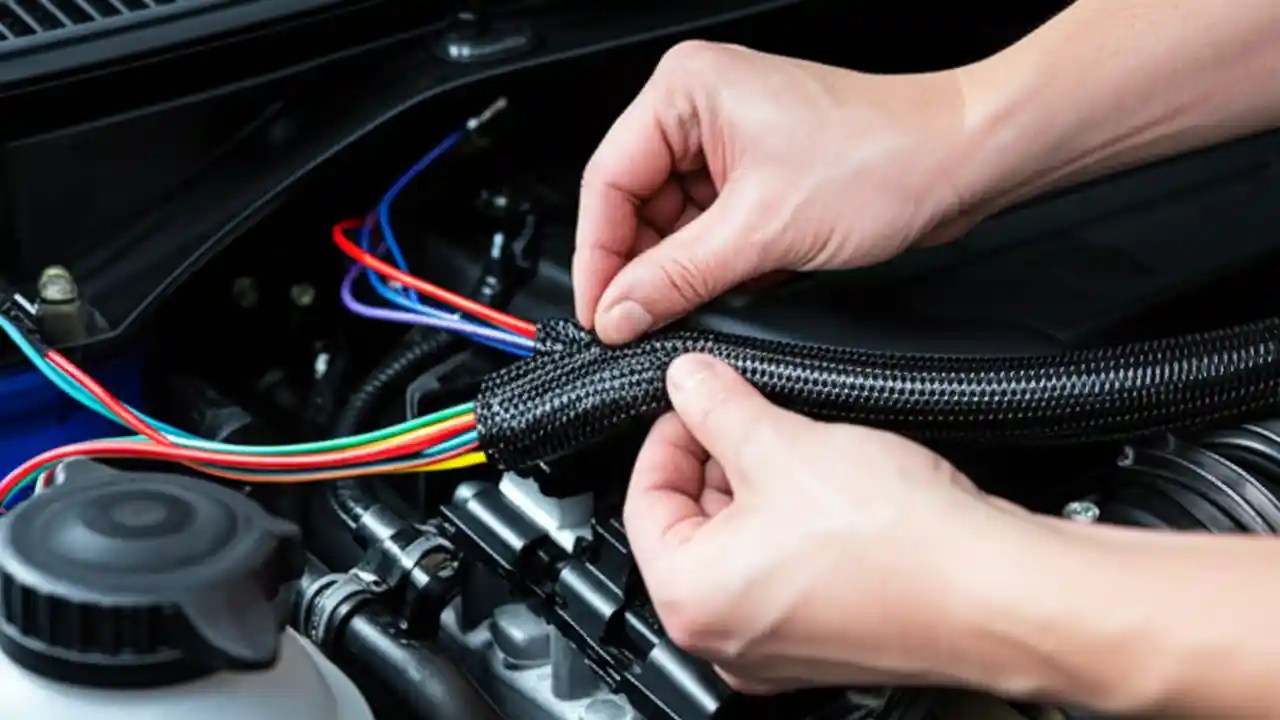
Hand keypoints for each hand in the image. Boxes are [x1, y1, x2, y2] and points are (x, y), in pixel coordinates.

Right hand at [574, 41, 983, 344]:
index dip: (599, 255)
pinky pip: (708, 229)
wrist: (959, 162)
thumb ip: (678, 277)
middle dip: (640, 267)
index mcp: (686, 90)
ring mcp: (728, 141)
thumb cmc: (883, 157)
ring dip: (678, 271)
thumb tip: (619, 312)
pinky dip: (711, 266)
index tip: (600, 311)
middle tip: (634, 323)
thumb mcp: (761, 230)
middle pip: (635, 203)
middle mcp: (700, 107)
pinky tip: (725, 288)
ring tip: (687, 307)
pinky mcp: (755, 174)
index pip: (608, 181)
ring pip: (671, 223)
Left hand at [625, 354, 1045, 693]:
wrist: (997, 592)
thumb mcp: (783, 443)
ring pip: (741, 549)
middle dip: (717, 462)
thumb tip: (688, 382)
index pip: (643, 501)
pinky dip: (795, 529)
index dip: (668, 435)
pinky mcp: (827, 644)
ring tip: (800, 448)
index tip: (691, 403)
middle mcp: (725, 640)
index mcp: (691, 600)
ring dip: (759, 490)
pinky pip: (786, 575)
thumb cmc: (898, 544)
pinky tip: (832, 493)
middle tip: (748, 416)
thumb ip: (718, 405)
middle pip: (691, 526)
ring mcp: (777, 651)